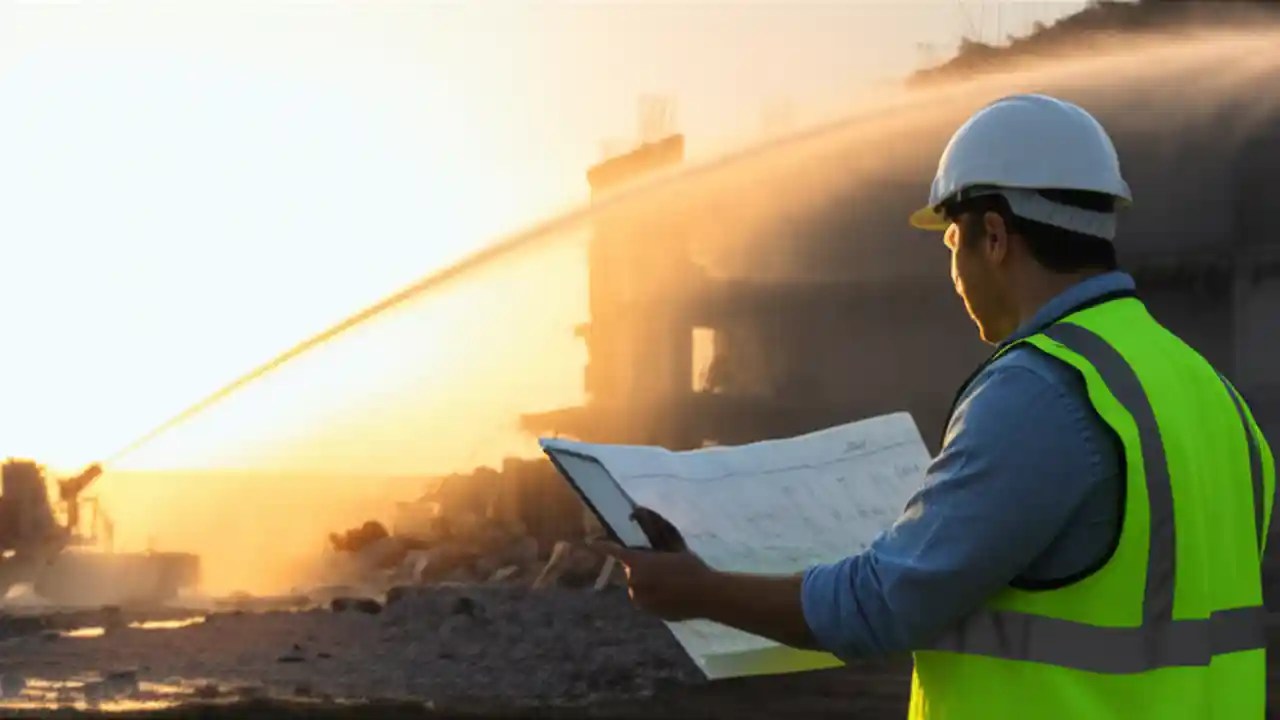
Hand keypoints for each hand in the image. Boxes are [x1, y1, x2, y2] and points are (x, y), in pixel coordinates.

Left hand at [591, 507, 715, 620]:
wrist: (706, 595)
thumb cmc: (691, 566)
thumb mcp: (674, 544)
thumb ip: (656, 528)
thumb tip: (640, 510)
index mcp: (638, 563)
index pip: (615, 552)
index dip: (603, 546)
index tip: (591, 543)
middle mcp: (634, 582)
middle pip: (632, 570)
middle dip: (642, 567)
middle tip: (662, 566)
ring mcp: (640, 600)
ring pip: (638, 586)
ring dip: (648, 582)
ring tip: (670, 581)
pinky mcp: (648, 612)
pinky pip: (646, 600)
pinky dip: (654, 596)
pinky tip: (671, 593)